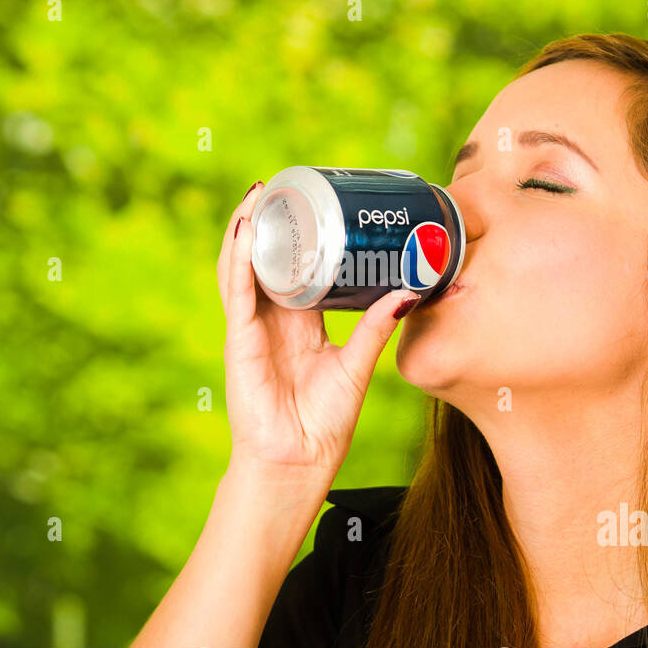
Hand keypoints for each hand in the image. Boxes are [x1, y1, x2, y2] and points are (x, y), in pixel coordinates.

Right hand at [216, 182, 419, 488]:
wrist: (298, 464)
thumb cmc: (323, 424)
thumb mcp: (357, 366)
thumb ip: (376, 328)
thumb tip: (409, 291)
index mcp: (299, 324)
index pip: (294, 268)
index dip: (299, 235)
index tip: (312, 201)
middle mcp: (272, 321)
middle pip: (264, 259)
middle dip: (269, 222)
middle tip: (281, 183)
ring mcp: (252, 329)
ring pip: (242, 268)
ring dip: (247, 230)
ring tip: (259, 194)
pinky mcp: (241, 343)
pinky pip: (237, 294)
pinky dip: (239, 262)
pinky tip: (246, 233)